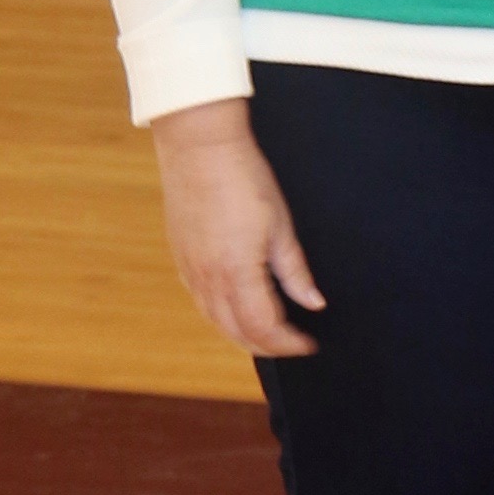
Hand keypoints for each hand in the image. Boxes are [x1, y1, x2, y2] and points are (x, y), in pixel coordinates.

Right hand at [149, 98, 320, 356]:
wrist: (199, 147)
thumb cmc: (243, 178)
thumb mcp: (280, 225)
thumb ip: (295, 270)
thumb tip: (313, 302)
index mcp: (237, 272)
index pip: (264, 328)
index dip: (288, 343)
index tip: (308, 344)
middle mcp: (209, 278)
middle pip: (238, 333)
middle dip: (268, 347)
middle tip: (293, 344)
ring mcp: (190, 270)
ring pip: (216, 322)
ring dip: (243, 336)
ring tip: (269, 335)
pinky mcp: (180, 259)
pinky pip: (200, 303)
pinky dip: (221, 318)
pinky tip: (237, 313)